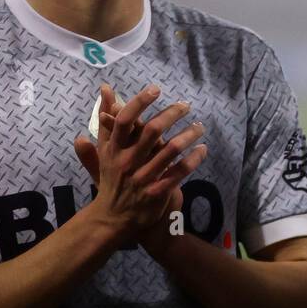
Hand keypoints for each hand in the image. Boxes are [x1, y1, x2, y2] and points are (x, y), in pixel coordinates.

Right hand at [73, 83, 206, 246]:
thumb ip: (106, 121)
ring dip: (189, 134)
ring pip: (171, 149)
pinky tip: (202, 149)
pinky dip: (194, 158)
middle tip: (185, 105)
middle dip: (171, 114)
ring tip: (199, 126)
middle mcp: (127, 162)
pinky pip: (180, 171)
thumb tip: (105, 90)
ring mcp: (143, 178)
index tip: (155, 89)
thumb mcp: (104, 150)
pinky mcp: (157, 192)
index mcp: (113, 150)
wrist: (112, 218)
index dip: (139, 102)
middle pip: (152, 131)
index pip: (124, 121)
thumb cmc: (111, 179)